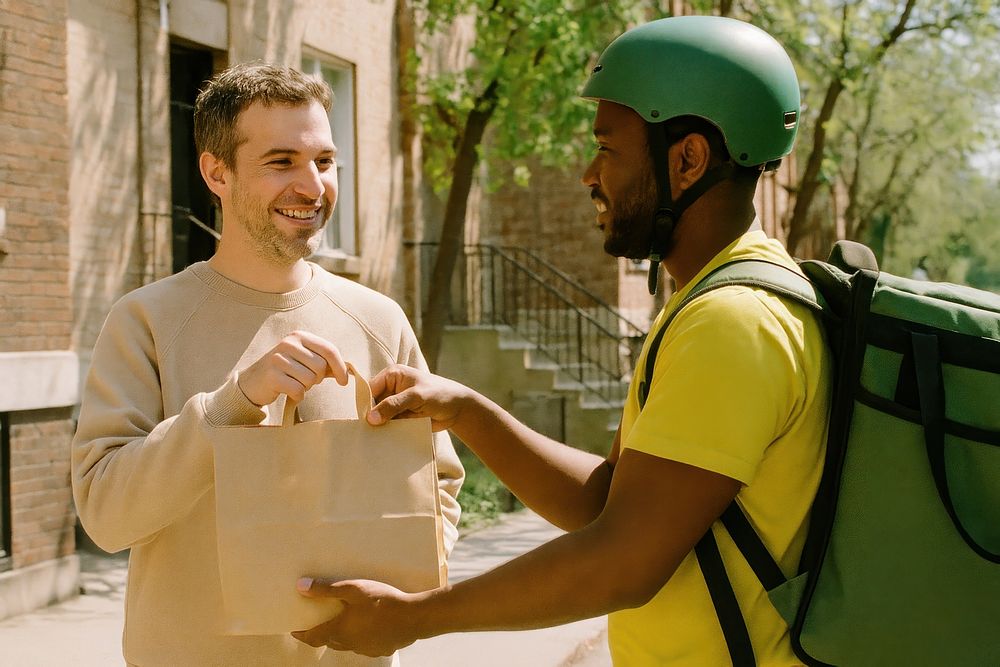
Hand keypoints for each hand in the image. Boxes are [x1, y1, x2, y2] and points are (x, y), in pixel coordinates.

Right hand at [237, 331, 347, 406]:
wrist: (254, 382)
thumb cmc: (286, 371)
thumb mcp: (305, 361)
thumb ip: (327, 363)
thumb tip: (350, 371)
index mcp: (300, 336)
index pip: (329, 350)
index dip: (340, 367)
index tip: (344, 382)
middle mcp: (288, 343)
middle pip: (321, 367)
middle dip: (318, 379)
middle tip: (304, 380)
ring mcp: (278, 358)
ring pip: (310, 380)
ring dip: (306, 387)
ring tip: (294, 383)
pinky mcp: (272, 375)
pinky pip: (298, 390)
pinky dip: (297, 395)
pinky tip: (288, 391)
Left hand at [291, 578, 422, 655]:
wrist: (413, 617)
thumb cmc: (382, 601)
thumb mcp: (353, 589)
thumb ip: (326, 589)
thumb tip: (300, 587)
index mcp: (339, 631)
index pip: (313, 637)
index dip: (302, 634)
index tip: (294, 629)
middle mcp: (350, 644)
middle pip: (329, 641)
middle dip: (321, 633)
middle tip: (318, 621)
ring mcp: (366, 649)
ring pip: (347, 644)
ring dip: (342, 635)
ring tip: (344, 621)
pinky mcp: (381, 649)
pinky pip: (365, 645)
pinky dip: (360, 637)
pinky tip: (368, 625)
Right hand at [366, 365, 471, 431]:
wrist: (457, 409)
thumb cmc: (438, 394)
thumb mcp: (416, 396)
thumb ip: (394, 405)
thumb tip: (370, 418)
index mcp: (391, 375)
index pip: (370, 389)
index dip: (365, 404)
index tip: (363, 421)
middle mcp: (389, 388)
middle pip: (371, 404)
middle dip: (370, 417)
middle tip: (365, 433)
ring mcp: (394, 404)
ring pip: (378, 417)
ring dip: (377, 427)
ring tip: (372, 439)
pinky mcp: (399, 417)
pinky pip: (387, 425)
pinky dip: (386, 432)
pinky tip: (382, 441)